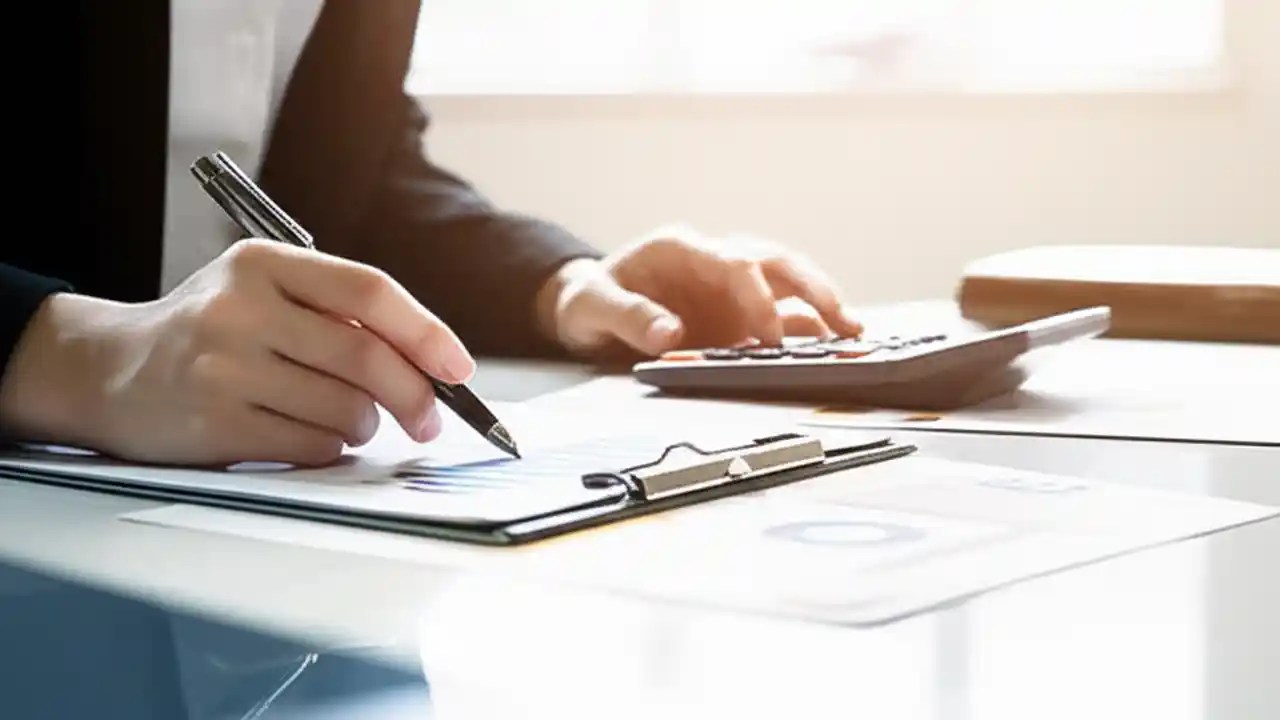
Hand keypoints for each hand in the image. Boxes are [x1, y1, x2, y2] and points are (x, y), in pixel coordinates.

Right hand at [0, 240, 473, 465]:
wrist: (110, 370)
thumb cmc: (212, 331)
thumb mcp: (263, 292)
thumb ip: (336, 313)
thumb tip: (433, 363)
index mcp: (263, 263)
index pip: (368, 291)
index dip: (425, 332)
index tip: (458, 368)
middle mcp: (241, 308)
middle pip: (366, 357)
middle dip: (415, 396)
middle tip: (431, 418)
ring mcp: (224, 366)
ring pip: (346, 409)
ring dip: (366, 425)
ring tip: (349, 419)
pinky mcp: (215, 422)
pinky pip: (312, 445)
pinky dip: (330, 448)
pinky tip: (310, 435)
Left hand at [538, 228, 862, 357]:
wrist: (589, 307)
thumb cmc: (590, 299)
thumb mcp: (592, 306)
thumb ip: (628, 317)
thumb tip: (669, 336)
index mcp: (682, 247)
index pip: (734, 263)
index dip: (757, 297)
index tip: (770, 335)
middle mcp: (715, 261)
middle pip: (776, 262)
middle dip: (813, 289)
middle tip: (843, 322)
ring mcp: (731, 288)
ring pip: (789, 284)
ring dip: (822, 306)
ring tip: (854, 336)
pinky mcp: (738, 315)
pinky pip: (782, 316)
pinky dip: (808, 331)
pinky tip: (833, 350)